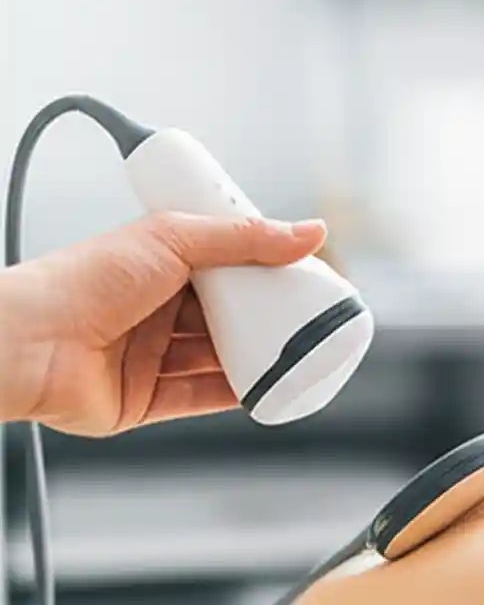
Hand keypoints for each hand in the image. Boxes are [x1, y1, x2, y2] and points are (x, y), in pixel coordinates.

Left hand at [0, 212, 325, 436]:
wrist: (28, 342)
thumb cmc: (80, 281)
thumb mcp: (174, 239)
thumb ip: (245, 238)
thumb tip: (308, 233)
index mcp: (159, 264)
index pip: (226, 265)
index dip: (263, 270)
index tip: (301, 273)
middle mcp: (154, 309)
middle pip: (227, 315)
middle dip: (265, 317)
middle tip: (306, 316)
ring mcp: (149, 355)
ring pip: (218, 358)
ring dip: (255, 357)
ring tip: (293, 353)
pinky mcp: (144, 398)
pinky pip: (201, 397)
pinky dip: (235, 394)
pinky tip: (264, 387)